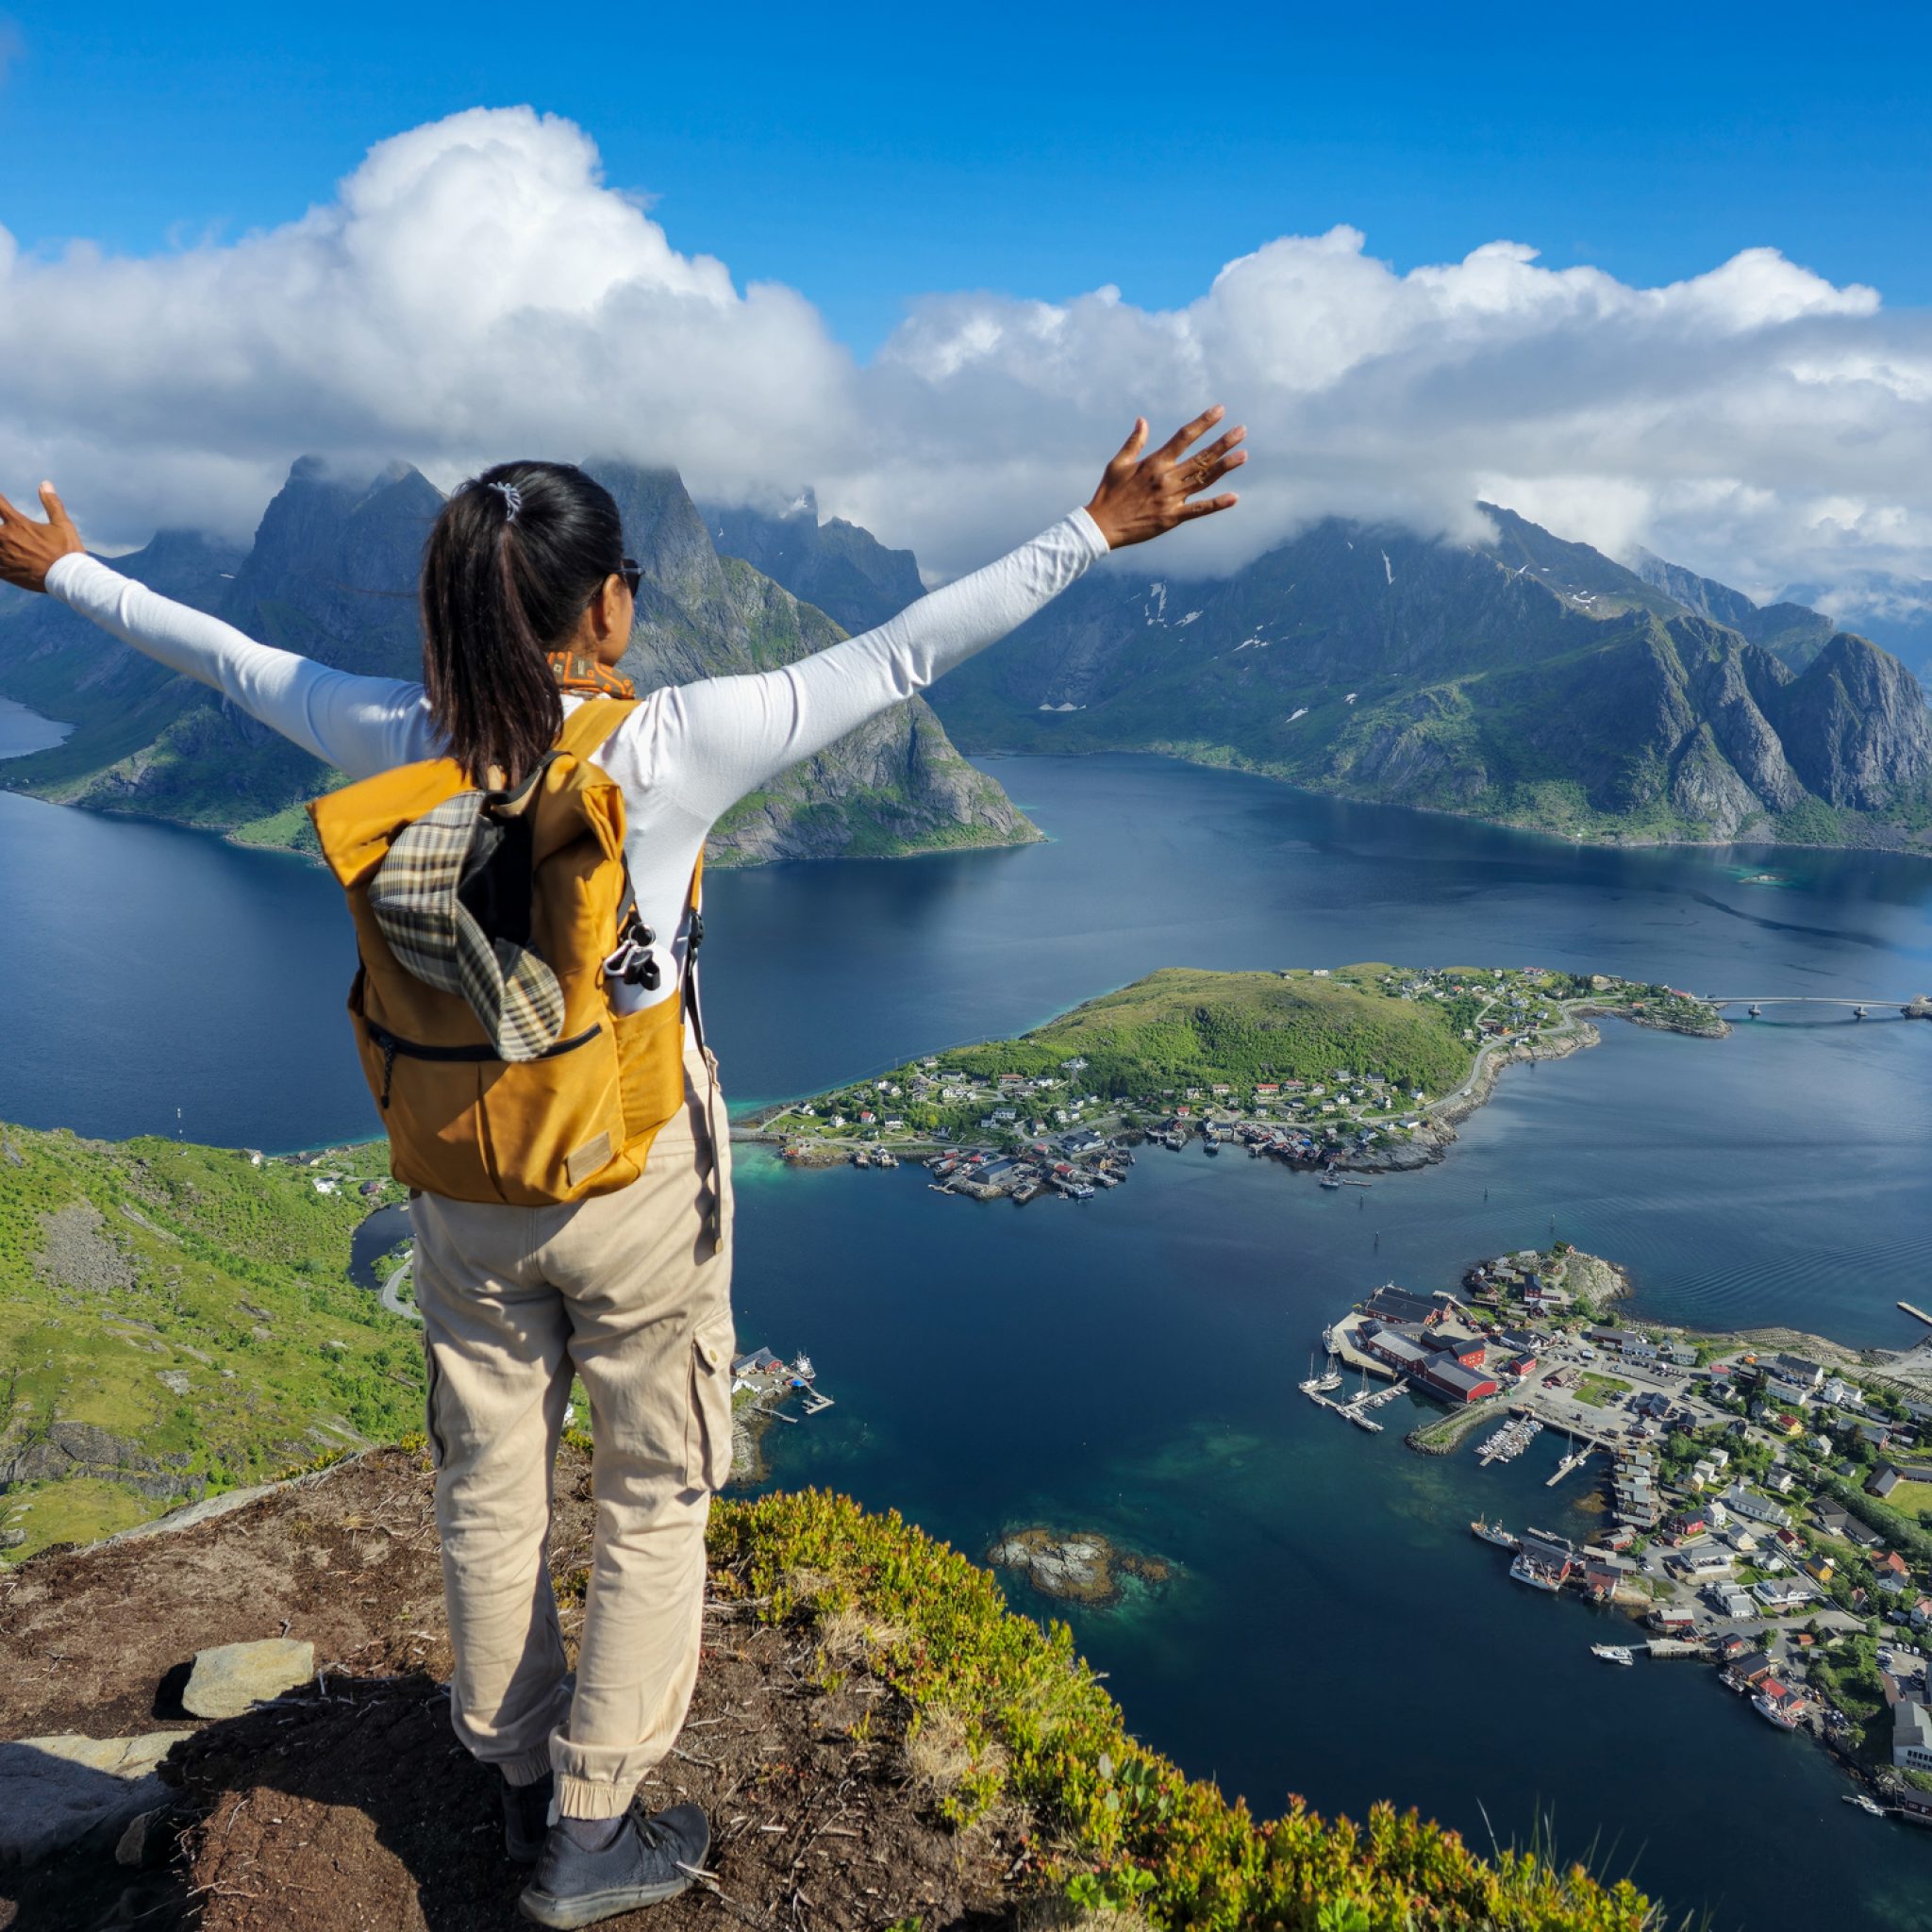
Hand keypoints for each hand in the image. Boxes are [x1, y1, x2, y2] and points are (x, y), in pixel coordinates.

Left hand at [0, 483, 84, 593]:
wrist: (68, 579)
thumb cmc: (67, 551)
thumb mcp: (63, 524)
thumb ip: (51, 503)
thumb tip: (45, 483)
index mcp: (18, 524)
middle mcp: (5, 538)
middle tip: (3, 528)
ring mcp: (3, 556)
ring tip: (0, 540)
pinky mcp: (4, 572)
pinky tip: (1, 557)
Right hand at [1083, 405, 1244, 549]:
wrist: (1102, 526)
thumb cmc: (1109, 493)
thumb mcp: (1118, 463)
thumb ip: (1134, 442)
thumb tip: (1143, 420)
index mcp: (1155, 462)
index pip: (1184, 437)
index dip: (1204, 423)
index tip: (1220, 410)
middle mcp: (1166, 478)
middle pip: (1201, 457)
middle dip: (1223, 443)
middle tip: (1241, 431)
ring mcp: (1171, 498)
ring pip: (1204, 479)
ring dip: (1225, 466)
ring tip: (1243, 455)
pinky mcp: (1172, 518)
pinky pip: (1198, 509)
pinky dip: (1216, 504)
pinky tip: (1234, 498)